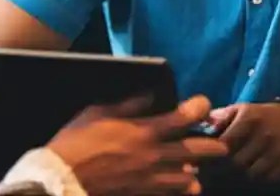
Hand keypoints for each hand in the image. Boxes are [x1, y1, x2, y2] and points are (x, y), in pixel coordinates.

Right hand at [47, 95, 227, 195]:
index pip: (185, 117)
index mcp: (144, 131)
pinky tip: (181, 186)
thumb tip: (152, 95)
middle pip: (197, 151)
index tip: (202, 105)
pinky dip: (179, 190)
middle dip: (214, 146)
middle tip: (220, 144)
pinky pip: (169, 195)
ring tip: (196, 169)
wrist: (59, 181)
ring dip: (195, 172)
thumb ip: (129, 105)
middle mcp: (154, 156)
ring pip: (188, 179)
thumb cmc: (76, 142)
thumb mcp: (98, 112)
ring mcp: (150, 180)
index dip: (199, 107)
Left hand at [208, 102, 279, 182]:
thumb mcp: (239, 110)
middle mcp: (266, 134)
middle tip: (220, 170)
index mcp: (251, 118)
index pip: (225, 144)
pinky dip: (260, 179)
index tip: (207, 160)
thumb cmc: (258, 116)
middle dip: (226, 168)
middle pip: (237, 163)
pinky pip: (269, 180)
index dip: (214, 154)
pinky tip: (255, 172)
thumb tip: (198, 128)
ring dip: (243, 176)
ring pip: (252, 175)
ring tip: (238, 171)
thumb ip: (218, 118)